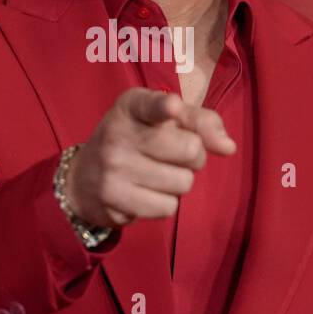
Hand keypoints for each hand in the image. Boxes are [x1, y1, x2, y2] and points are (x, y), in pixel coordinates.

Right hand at [64, 87, 236, 228]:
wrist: (83, 178)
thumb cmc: (137, 140)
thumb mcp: (164, 119)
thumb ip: (201, 123)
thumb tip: (229, 148)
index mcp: (131, 105)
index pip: (152, 105)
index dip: (165, 108)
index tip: (172, 107)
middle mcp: (118, 134)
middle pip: (191, 150)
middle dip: (194, 156)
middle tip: (173, 155)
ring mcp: (113, 169)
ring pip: (184, 183)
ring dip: (179, 182)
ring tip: (156, 174)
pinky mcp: (114, 201)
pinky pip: (168, 207)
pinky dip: (165, 203)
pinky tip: (145, 192)